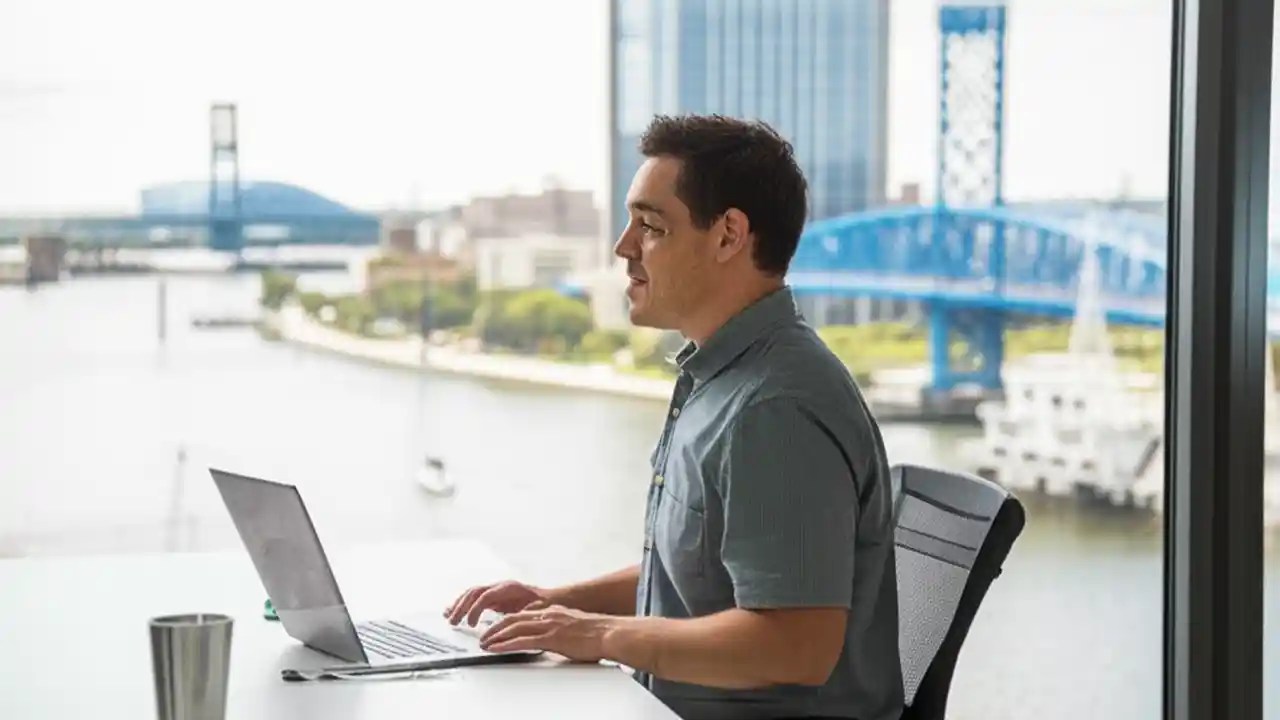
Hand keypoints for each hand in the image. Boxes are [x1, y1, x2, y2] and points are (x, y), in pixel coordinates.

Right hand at [444, 580, 550, 626]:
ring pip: (472, 594)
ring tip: (448, 617)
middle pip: (474, 592)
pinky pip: (475, 599)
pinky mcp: (494, 598)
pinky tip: (455, 614)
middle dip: (461, 607)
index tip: (471, 624)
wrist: (551, 598)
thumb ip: (527, 612)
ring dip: (459, 605)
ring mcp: (496, 591)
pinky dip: (464, 606)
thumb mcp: (538, 609)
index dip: (476, 609)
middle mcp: (500, 586)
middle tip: (452, 621)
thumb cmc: (545, 604)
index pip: (486, 596)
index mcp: (509, 588)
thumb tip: (520, 617)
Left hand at [478, 605, 614, 661]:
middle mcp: (548, 615)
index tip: (496, 628)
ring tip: (484, 643)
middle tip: (484, 636)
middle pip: (513, 618)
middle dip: (495, 628)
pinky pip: (522, 641)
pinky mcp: (550, 638)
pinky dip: (505, 644)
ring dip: (496, 636)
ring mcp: (548, 626)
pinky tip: (496, 648)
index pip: (523, 614)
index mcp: (553, 612)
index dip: (506, 621)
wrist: (609, 633)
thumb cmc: (597, 633)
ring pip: (514, 627)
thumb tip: (554, 638)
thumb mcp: (573, 626)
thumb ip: (560, 629)